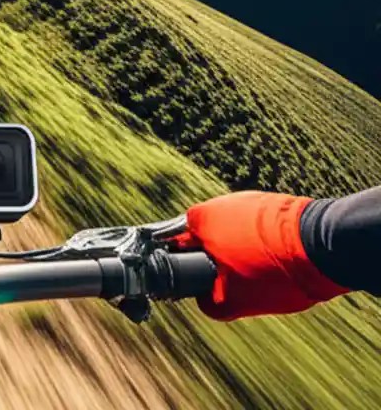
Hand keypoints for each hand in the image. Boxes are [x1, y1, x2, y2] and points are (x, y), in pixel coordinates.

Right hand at [171, 191, 347, 320]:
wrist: (327, 246)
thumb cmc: (274, 270)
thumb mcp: (234, 301)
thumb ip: (209, 303)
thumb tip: (205, 300)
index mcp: (200, 220)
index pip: (176, 245)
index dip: (184, 267)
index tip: (199, 283)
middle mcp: (219, 203)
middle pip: (207, 239)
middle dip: (217, 261)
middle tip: (234, 283)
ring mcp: (248, 199)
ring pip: (233, 233)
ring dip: (241, 252)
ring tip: (262, 273)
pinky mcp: (274, 202)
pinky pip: (257, 228)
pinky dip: (262, 244)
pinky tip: (278, 261)